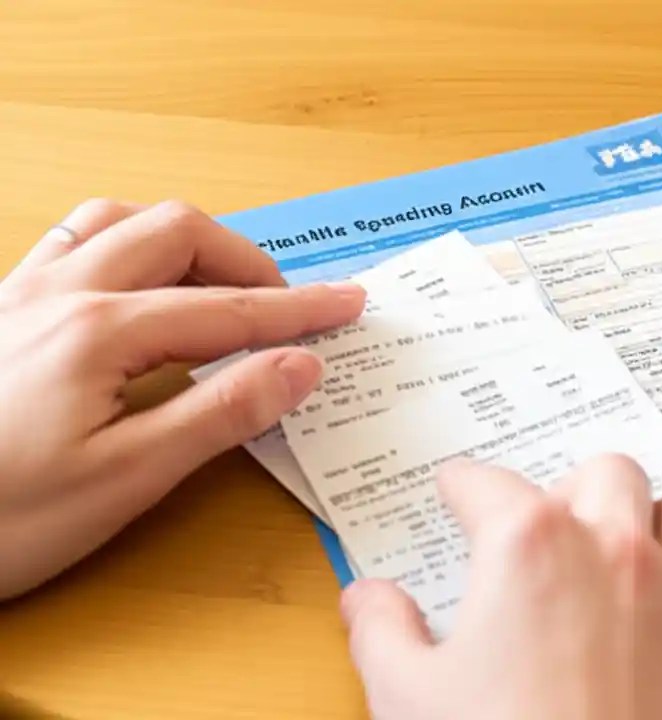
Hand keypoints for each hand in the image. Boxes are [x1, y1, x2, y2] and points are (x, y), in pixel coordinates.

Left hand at [0, 199, 364, 598]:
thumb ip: (221, 412)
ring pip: (119, 219)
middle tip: (289, 310)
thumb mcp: (126, 478)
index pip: (228, 308)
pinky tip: (137, 284)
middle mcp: (60, 290)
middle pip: (177, 232)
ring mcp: (21, 292)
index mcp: (99, 330)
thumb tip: (300, 366)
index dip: (298, 310)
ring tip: (220, 286)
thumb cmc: (0, 519)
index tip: (350, 304)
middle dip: (247, 262)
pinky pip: (72, 239)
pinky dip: (127, 243)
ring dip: (184, 241)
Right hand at [339, 454, 661, 719]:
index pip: (489, 484)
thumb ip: (382, 633)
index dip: (464, 485)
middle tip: (545, 521)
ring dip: (654, 521)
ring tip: (624, 546)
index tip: (458, 490)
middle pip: (607, 474)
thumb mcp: (407, 698)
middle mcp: (616, 554)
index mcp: (531, 547)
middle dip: (572, 486)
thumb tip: (367, 600)